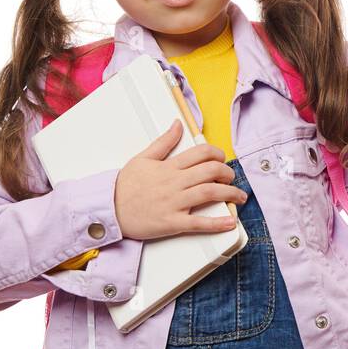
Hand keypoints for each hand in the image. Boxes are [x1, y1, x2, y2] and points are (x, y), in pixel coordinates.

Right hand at [113, 119, 247, 240]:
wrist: (107, 210)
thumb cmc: (124, 186)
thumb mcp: (142, 158)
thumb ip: (163, 142)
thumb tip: (178, 124)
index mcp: (169, 166)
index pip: (201, 153)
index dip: (217, 154)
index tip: (221, 159)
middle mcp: (174, 183)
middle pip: (211, 172)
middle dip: (228, 173)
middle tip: (231, 178)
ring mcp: (174, 203)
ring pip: (209, 193)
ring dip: (230, 194)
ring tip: (240, 197)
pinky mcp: (172, 222)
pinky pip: (198, 223)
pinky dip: (217, 223)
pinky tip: (230, 223)